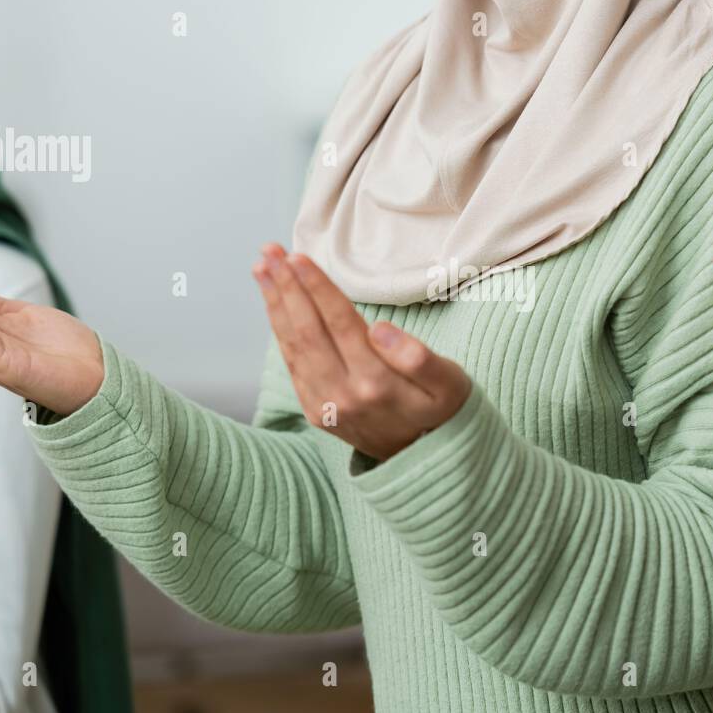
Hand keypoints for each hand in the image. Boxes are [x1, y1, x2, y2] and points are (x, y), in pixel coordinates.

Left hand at [253, 244, 470, 460]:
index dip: (317, 288)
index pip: (340, 324)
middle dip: (286, 287)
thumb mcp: (451, 385)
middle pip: (307, 331)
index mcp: (377, 383)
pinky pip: (291, 363)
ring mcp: (324, 405)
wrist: (425, 461)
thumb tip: (379, 329)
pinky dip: (278, 329)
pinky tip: (274, 304)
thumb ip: (418, 357)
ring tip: (262, 268)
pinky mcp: (314, 411)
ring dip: (275, 304)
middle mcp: (343, 395)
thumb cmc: (441, 411)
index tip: (298, 258)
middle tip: (270, 251)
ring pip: (292, 346)